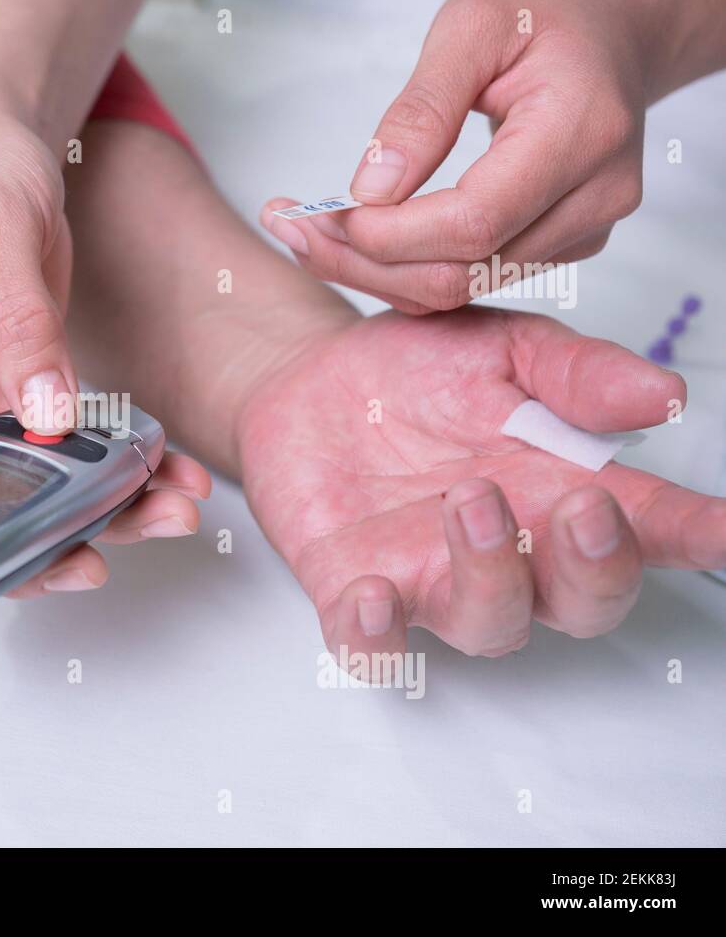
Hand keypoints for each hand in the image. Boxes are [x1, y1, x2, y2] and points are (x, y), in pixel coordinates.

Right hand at [0, 114, 209, 624]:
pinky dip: (107, 473)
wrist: (3, 141)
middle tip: (83, 567)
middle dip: (10, 551)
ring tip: (158, 515)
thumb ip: (18, 325)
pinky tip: (161, 474)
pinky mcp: (14, 393)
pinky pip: (56, 454)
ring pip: (9, 492)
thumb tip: (47, 420)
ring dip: (79, 517)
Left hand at [237, 308, 724, 665]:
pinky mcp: (352, 589)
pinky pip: (369, 645)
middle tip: (580, 505)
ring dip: (492, 575)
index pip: (649, 527)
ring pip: (490, 624)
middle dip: (596, 567)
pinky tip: (373, 595)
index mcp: (560, 489)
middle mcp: (509, 549)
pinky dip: (374, 636)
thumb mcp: (503, 349)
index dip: (700, 536)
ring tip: (470, 499)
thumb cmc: (414, 369)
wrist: (307, 375)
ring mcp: (430, 576)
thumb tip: (662, 396)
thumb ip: (576, 374)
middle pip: (583, 603)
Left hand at [263, 0, 662, 312]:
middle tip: (292, 230)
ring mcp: (584, 230)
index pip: (473, 223)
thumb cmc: (540, 14)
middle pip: (462, 273)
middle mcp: (596, 196)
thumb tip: (370, 192)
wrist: (608, 32)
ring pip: (461, 289)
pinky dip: (405, 269)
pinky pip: (471, 280)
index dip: (389, 235)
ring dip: (375, 272)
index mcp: (582, 132)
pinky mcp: (562, 246)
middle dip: (366, 263)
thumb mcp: (470, 26)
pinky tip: (358, 240)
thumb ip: (420, 109)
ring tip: (311, 232)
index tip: (325, 213)